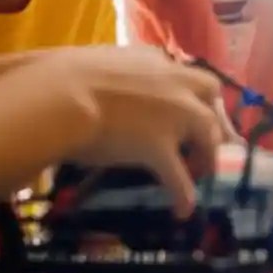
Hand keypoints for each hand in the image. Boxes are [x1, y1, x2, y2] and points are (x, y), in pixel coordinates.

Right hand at [50, 45, 224, 217]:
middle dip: (213, 115)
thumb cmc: (60, 75)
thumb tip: (89, 75)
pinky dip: (184, 195)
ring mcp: (173, 114)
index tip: (184, 105)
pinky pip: (180, 176)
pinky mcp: (160, 147)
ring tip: (200, 174)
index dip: (187, 92)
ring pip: (208, 133)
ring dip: (208, 154)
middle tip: (204, 138)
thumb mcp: (92, 62)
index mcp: (153, 61)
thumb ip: (105, 70)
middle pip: (210, 94)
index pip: (182, 73)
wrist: (60, 96)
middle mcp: (173, 82)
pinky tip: (183, 210)